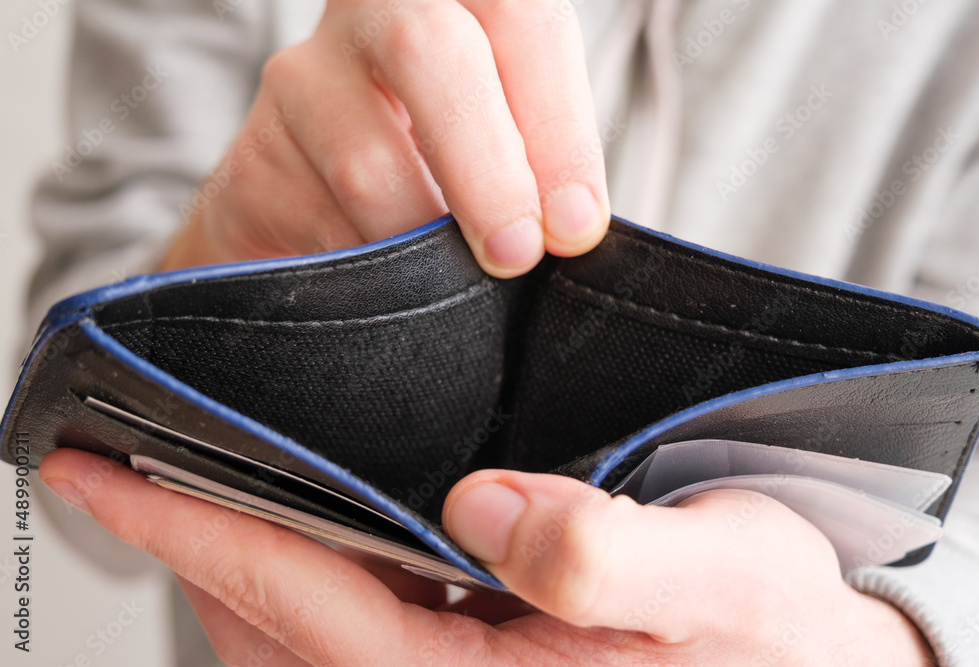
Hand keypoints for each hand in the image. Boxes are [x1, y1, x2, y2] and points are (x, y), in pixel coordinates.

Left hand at [41, 450, 933, 664]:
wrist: (810, 655)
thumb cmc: (775, 625)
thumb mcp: (721, 579)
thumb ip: (607, 552)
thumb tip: (480, 506)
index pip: (305, 600)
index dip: (196, 531)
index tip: (99, 469)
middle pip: (282, 606)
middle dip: (190, 532)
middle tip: (112, 452)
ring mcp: (460, 654)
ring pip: (314, 599)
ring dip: (245, 534)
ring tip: (184, 463)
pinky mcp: (478, 630)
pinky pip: (364, 590)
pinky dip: (314, 541)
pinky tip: (306, 493)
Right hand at [162, 0, 609, 276]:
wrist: (320, 207)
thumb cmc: (444, 170)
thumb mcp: (507, 144)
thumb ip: (540, 162)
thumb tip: (570, 226)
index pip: (519, 19)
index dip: (558, 128)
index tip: (575, 226)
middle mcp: (369, 12)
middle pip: (428, 50)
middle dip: (487, 171)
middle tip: (516, 254)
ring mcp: (300, 80)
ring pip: (367, 162)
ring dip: (423, 245)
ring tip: (451, 284)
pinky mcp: (251, 159)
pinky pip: (320, 227)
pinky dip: (368, 275)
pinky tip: (385, 285)